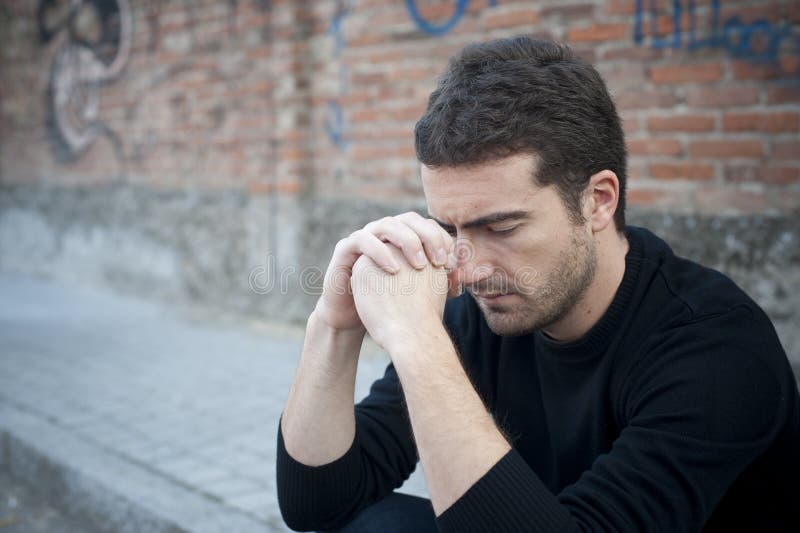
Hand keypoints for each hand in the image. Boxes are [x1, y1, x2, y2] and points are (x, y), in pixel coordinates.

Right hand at [315, 212, 456, 331]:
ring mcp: (364, 237)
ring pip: (387, 224)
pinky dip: (380, 252)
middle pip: (409, 219)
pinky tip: (394, 269)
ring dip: (407, 241)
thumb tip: (463, 277)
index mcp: (401, 237)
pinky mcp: (345, 249)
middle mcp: (383, 232)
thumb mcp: (415, 291)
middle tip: (441, 261)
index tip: (453, 261)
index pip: (425, 225)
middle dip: (428, 237)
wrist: (353, 316)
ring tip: (420, 265)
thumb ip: (437, 282)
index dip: (441, 238)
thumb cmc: (386, 302)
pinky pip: (362, 240)